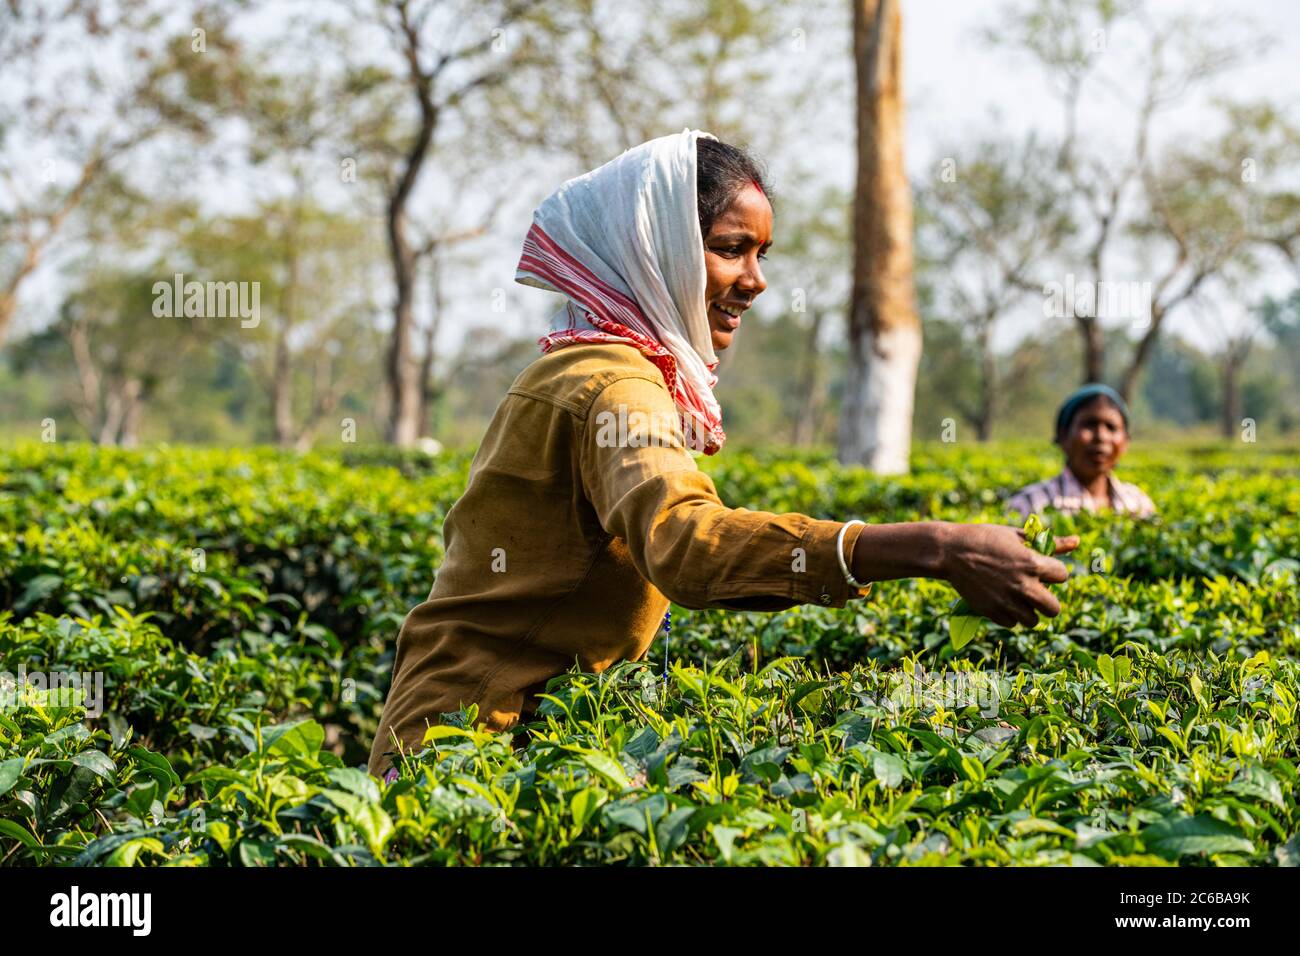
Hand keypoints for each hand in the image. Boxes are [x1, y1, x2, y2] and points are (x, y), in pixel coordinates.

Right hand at [939, 523, 1079, 628]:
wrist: (949, 551)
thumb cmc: (984, 538)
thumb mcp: (1016, 536)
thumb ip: (1050, 543)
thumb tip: (1078, 542)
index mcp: (1031, 563)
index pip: (1062, 576)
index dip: (1054, 572)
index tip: (1042, 568)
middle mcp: (1022, 585)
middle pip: (1053, 609)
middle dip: (1048, 600)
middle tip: (1036, 592)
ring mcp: (1006, 600)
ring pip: (1033, 620)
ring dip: (1029, 610)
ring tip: (1018, 598)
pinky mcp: (991, 611)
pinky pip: (1012, 623)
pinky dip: (1010, 615)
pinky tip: (1002, 601)